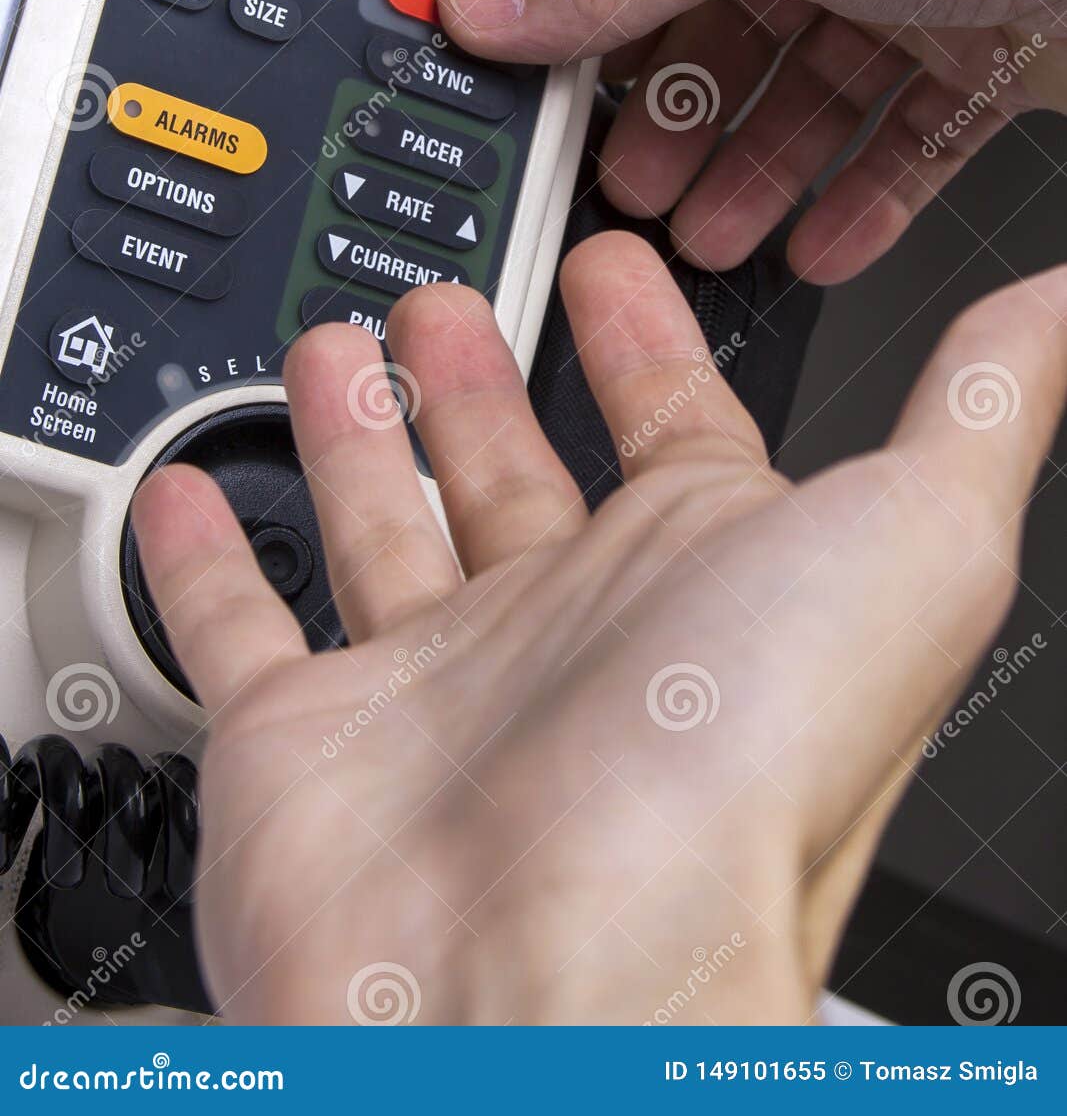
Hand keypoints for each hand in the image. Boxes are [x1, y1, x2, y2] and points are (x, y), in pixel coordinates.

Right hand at [132, 233, 1066, 1023]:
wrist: (547, 986)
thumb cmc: (740, 772)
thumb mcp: (911, 543)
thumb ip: (981, 411)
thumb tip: (1059, 302)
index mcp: (705, 580)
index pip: (676, 425)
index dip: (647, 338)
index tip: (608, 263)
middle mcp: (573, 636)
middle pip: (518, 472)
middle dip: (483, 380)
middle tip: (442, 296)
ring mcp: (436, 693)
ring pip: (385, 530)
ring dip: (359, 437)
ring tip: (333, 343)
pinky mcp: (304, 743)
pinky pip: (237, 630)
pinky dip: (203, 562)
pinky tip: (188, 488)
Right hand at [440, 0, 1066, 282]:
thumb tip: (490, 1)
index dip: (591, 6)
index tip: (543, 79)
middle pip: (724, 29)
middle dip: (673, 119)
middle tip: (628, 186)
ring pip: (808, 101)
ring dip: (753, 175)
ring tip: (711, 236)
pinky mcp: (985, 64)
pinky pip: (901, 150)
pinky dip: (856, 203)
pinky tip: (819, 242)